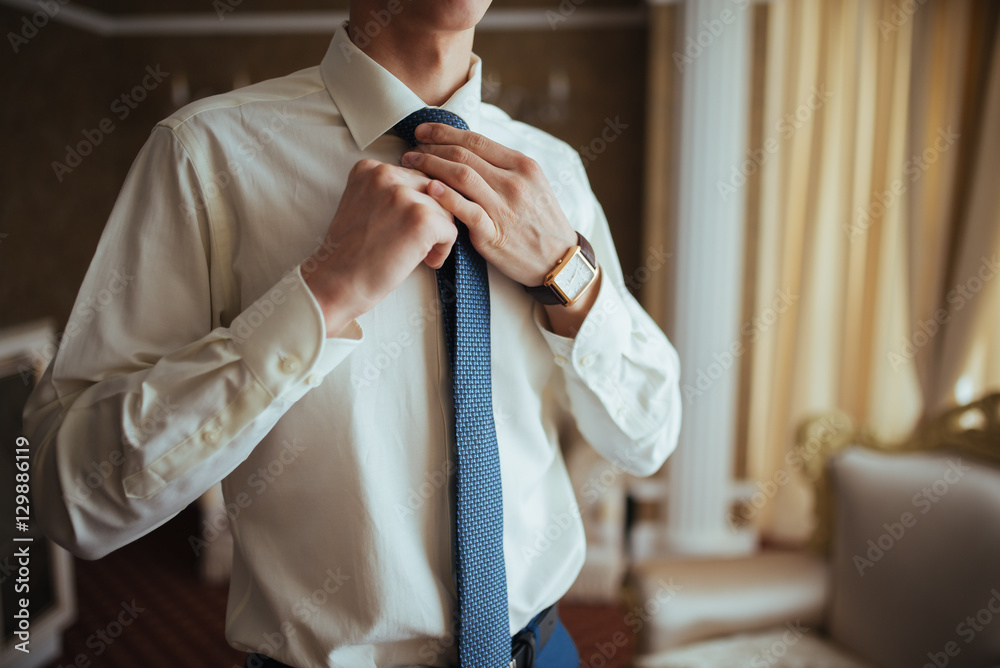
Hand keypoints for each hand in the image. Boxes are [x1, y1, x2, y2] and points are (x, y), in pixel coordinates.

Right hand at [302, 159, 457, 334]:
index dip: (414, 206)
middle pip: (433, 191)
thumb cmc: (351, 252)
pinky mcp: (422, 219)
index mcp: (370, 168)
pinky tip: (426, 261)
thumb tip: (431, 192)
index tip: (400, 227)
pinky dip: (443, 250)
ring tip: (418, 254)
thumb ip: (389, 192)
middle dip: (430, 217)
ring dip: (438, 235)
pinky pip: (451, 230)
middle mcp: (387, 174)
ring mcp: (405, 195)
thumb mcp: (362, 205)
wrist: (337, 282)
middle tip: (412, 243)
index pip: (415, 178)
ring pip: (445, 210)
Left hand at [400, 123, 577, 286]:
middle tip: (411, 150)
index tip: (423, 132)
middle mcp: (514, 183)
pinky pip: (467, 211)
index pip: (477, 141)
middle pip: (464, 156)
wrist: (559, 261)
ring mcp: (505, 208)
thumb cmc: (541, 222)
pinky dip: (446, 197)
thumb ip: (503, 168)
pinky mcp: (495, 235)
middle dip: (431, 148)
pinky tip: (429, 189)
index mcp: (523, 166)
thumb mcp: (533, 185)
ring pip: (462, 177)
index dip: (444, 133)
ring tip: (411, 166)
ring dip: (430, 167)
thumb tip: (468, 151)